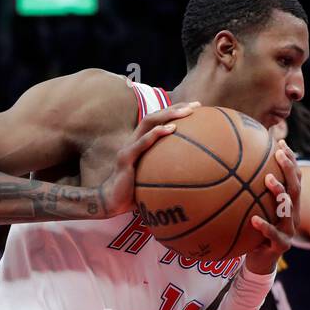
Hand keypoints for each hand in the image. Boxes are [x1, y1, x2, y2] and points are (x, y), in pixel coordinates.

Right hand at [96, 100, 200, 217]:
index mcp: (141, 143)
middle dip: (176, 107)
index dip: (175, 111)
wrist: (112, 203)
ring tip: (186, 112)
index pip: (158, 120)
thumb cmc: (135, 194)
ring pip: (148, 122)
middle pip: (155, 115)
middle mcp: (134, 140)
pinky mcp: (125, 158)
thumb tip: (194, 175)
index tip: (196, 108)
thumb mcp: (154, 178)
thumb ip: (168, 171)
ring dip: (168, 114)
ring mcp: (129, 147)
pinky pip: (142, 143)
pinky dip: (156, 134)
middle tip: (196, 105)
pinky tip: (171, 129)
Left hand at [245, 142, 299, 273]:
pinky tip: (254, 219)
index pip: (294, 178)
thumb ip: (251, 192)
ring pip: (288, 210)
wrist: (259, 262)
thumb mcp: (254, 209)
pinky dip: (265, 227)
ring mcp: (289, 231)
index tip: (280, 142)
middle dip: (288, 169)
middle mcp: (293, 215)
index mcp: (289, 205)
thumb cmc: (254, 232)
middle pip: (295, 188)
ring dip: (279, 192)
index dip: (290, 160)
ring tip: (268, 179)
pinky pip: (274, 235)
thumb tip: (232, 166)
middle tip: (279, 153)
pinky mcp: (281, 246)